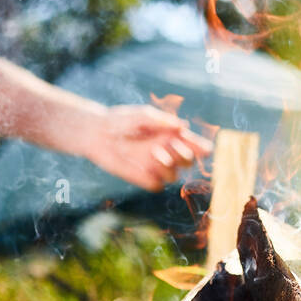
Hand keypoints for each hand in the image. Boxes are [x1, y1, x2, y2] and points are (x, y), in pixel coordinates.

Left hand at [80, 104, 212, 191]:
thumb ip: (161, 120)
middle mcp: (168, 153)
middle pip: (188, 162)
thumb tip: (182, 127)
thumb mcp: (142, 115)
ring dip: (167, 166)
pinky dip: (152, 177)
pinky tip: (142, 164)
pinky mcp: (144, 178)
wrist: (98, 133)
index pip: (195, 146)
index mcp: (172, 137)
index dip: (201, 148)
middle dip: (185, 156)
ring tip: (154, 151)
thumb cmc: (121, 120)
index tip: (202, 147)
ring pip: (173, 176)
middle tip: (173, 144)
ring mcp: (156, 168)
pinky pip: (156, 185)